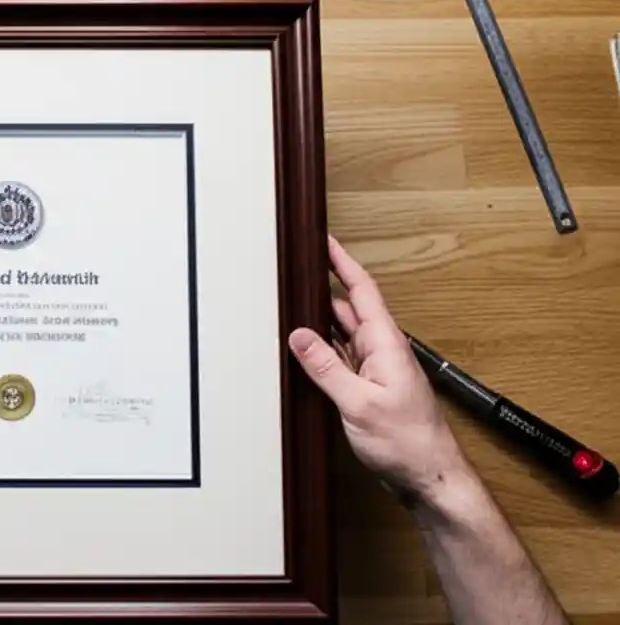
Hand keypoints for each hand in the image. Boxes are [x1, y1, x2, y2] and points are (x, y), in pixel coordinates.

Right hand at [287, 236, 473, 505]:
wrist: (429, 478)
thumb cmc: (407, 443)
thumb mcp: (358, 402)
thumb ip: (326, 366)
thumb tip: (299, 335)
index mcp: (385, 344)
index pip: (360, 290)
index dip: (342, 262)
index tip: (324, 240)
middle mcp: (381, 351)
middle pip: (346, 309)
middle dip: (321, 290)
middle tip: (293, 275)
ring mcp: (375, 370)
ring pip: (341, 336)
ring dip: (318, 324)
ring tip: (289, 310)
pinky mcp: (369, 389)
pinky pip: (341, 360)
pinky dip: (322, 353)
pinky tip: (304, 354)